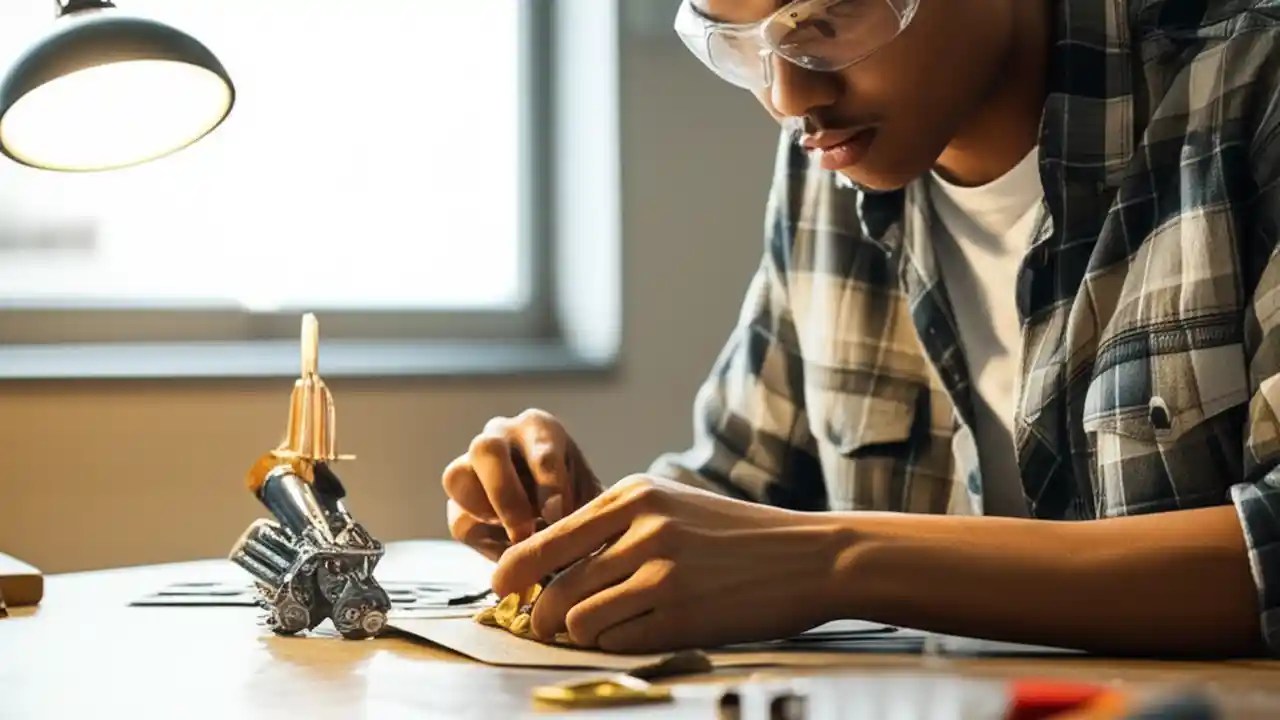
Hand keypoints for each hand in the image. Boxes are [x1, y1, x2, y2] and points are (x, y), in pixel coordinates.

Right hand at [443, 409, 602, 560]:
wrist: (563, 516)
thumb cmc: (580, 499)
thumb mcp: (590, 499)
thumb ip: (581, 510)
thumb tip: (559, 528)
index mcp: (539, 428)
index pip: (541, 450)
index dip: (549, 486)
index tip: (557, 516)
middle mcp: (499, 436)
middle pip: (486, 450)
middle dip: (506, 495)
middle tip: (524, 531)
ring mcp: (471, 464)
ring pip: (457, 477)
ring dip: (486, 512)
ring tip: (517, 538)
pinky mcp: (459, 501)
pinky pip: (458, 519)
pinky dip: (484, 541)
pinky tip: (512, 551)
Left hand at [491, 476, 848, 652]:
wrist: (807, 555)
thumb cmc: (735, 535)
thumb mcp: (672, 506)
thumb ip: (614, 529)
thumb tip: (551, 569)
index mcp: (634, 495)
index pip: (549, 537)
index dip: (516, 570)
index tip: (502, 588)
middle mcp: (642, 528)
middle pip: (556, 587)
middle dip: (541, 616)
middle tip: (542, 625)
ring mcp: (661, 572)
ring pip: (578, 619)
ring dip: (581, 632)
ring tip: (605, 625)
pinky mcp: (681, 614)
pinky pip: (616, 641)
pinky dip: (616, 642)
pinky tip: (639, 630)